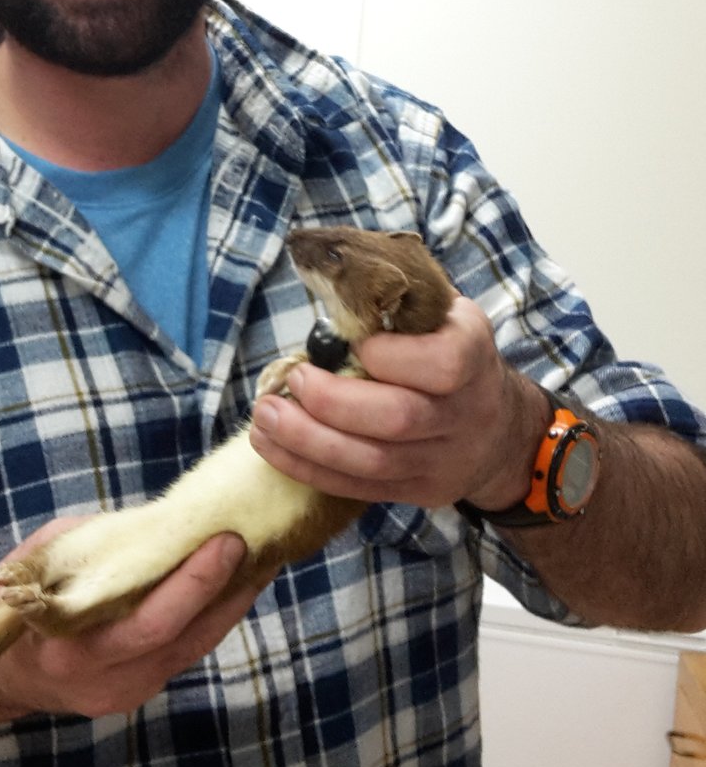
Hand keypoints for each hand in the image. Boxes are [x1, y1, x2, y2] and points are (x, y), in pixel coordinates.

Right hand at [0, 526, 255, 722]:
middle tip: (260, 541)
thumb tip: (171, 522)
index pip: (151, 622)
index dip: (195, 583)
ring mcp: (125, 693)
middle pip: (185, 638)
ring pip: (195, 646)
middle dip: (228, 588)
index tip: (228, 540)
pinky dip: (211, 615)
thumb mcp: (50, 559)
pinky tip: (232, 583)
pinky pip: (186, 651)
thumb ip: (106, 547)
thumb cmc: (16, 598)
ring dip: (231, 601)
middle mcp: (105, 680)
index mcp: (73, 646)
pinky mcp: (139, 692)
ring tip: (261, 556)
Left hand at [249, 296, 547, 512]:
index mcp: (472, 355)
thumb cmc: (452, 352)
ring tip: (264, 415)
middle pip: (397, 418)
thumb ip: (398, 299)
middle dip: (333, 402)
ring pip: (372, 462)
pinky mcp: (417, 492)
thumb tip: (331, 275)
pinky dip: (308, 468)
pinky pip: (358, 488)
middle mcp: (464, 412)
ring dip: (307, 440)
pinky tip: (271, 446)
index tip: (352, 343)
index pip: (441, 364)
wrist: (501, 430)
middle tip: (293, 379)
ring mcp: (442, 460)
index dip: (390, 356)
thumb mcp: (442, 313)